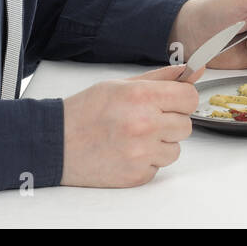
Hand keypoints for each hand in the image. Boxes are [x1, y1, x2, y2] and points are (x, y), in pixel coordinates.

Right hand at [61, 63, 202, 186]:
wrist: (54, 143)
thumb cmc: (85, 112)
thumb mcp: (121, 84)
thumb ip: (161, 78)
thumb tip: (192, 70)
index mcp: (142, 97)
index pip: (190, 98)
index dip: (182, 100)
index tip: (173, 103)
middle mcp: (145, 124)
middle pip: (185, 126)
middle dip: (170, 123)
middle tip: (146, 121)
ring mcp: (141, 153)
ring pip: (175, 149)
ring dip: (160, 145)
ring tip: (133, 138)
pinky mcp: (136, 175)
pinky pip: (158, 167)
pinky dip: (146, 162)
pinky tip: (126, 152)